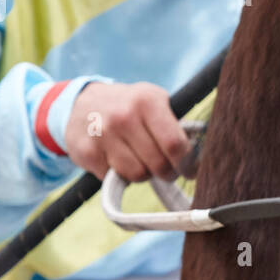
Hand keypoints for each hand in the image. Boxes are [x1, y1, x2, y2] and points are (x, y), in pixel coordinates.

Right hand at [64, 82, 190, 181]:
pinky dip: (120, 174)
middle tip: (165, 169)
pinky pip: (115, 178)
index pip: (175, 144)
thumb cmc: (129, 106)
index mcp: (147, 101)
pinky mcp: (86, 152)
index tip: (190, 171)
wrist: (80, 103)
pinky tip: (116, 158)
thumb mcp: (153, 101)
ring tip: (139, 159)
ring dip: (143, 174)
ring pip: (138, 175)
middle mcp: (124, 116)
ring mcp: (102, 134)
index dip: (187, 164)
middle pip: (158, 164)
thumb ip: (174, 125)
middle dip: (167, 172)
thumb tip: (199, 158)